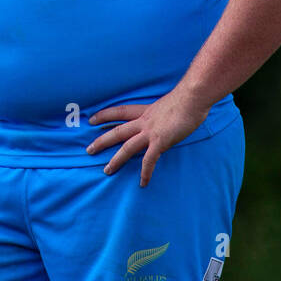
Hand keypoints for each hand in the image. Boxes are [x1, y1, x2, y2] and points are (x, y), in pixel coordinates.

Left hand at [85, 88, 211, 186]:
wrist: (192, 98)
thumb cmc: (186, 99)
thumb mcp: (168, 104)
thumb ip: (162, 114)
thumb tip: (165, 119)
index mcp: (145, 111)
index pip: (120, 112)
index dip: (105, 115)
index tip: (92, 120)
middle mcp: (144, 121)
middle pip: (117, 131)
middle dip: (102, 141)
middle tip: (89, 150)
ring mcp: (150, 132)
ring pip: (126, 147)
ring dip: (116, 160)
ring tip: (106, 170)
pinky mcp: (160, 141)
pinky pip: (149, 160)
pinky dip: (145, 172)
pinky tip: (143, 183)